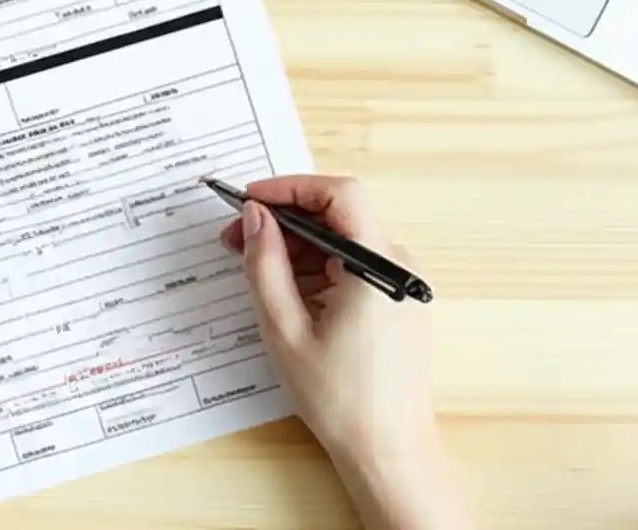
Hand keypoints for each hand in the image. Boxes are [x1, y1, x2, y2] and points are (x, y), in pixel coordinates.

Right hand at [223, 176, 471, 529]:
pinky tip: (285, 290)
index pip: (339, 194)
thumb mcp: (285, 330)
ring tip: (253, 269)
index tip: (250, 199)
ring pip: (343, 242)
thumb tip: (255, 218)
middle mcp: (397, 266)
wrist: (388, 449)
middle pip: (338, 216)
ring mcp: (401, 283)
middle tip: (236, 237)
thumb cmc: (340, 400)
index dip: (290, 187)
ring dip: (298, 247)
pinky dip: (318, 268)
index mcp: (376, 266)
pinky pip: (354, 267)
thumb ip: (266, 266)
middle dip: (284, 221)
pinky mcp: (397, 301)